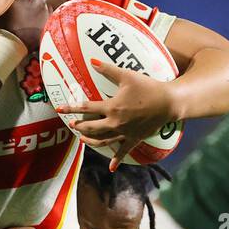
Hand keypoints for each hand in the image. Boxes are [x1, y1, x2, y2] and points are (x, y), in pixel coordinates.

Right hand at [0, 0, 49, 53]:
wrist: (15, 45)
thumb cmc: (5, 26)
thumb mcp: (3, 8)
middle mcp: (39, 1)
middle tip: (24, 2)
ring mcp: (45, 12)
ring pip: (44, 1)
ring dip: (38, 4)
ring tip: (30, 12)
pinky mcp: (49, 22)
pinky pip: (49, 12)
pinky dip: (44, 14)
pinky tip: (37, 20)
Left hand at [60, 62, 178, 167]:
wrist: (169, 102)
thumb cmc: (148, 87)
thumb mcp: (127, 76)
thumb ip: (108, 70)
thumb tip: (92, 61)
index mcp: (112, 107)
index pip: (86, 108)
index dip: (71, 107)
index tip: (59, 109)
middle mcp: (115, 122)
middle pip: (91, 128)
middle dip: (79, 126)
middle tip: (72, 124)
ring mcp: (124, 133)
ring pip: (102, 141)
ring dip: (90, 141)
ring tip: (82, 139)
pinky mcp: (134, 139)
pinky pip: (123, 151)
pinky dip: (116, 160)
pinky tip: (111, 168)